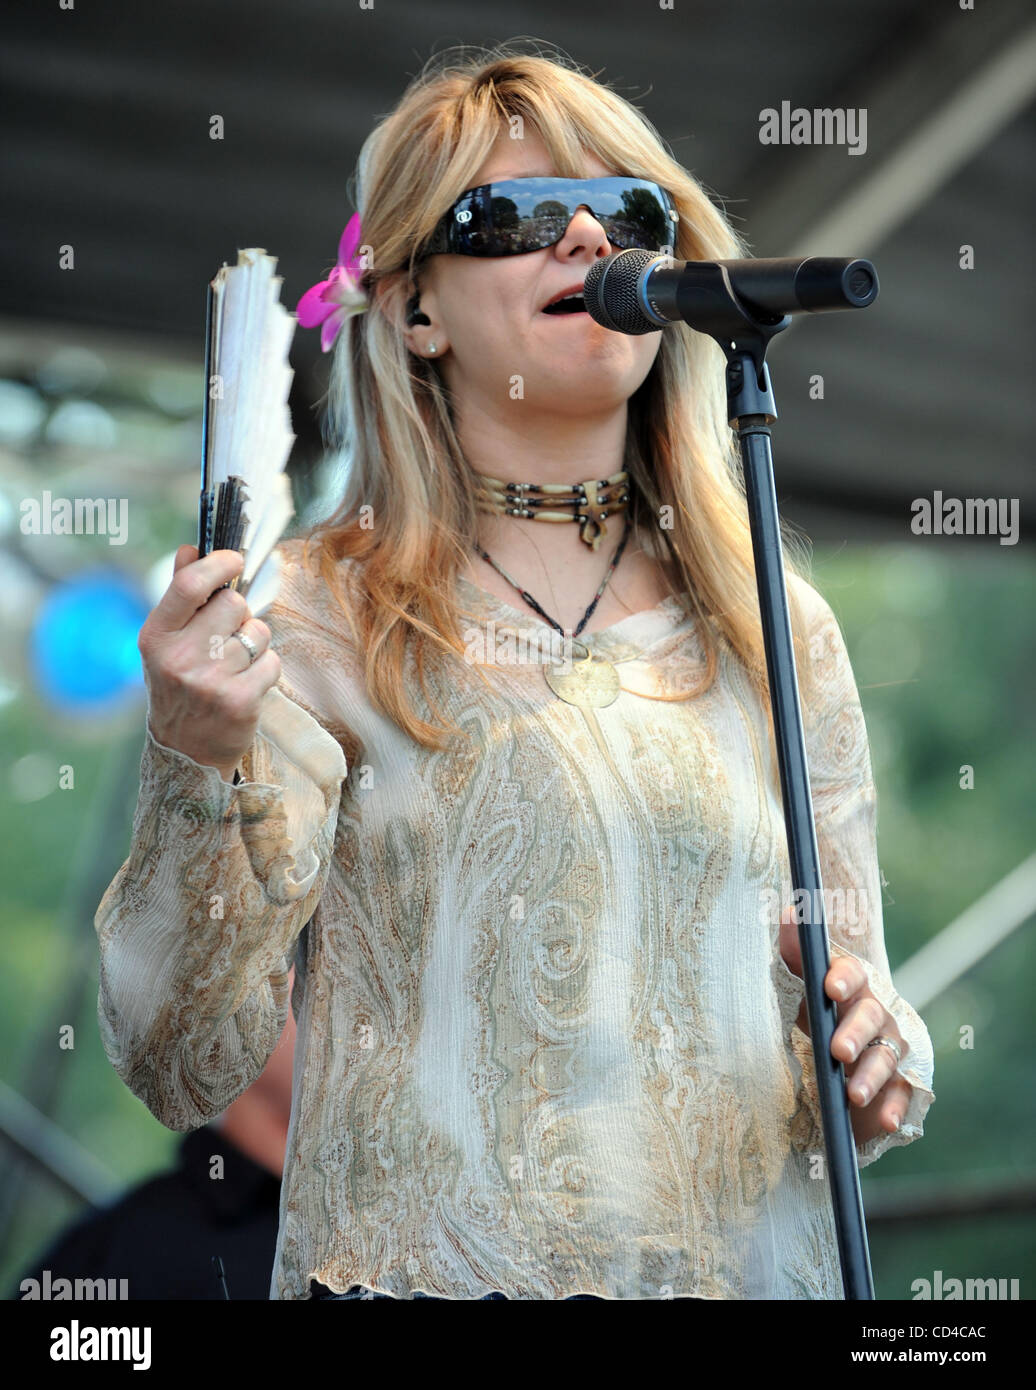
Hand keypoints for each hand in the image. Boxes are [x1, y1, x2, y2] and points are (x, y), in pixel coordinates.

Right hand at [137, 545, 280, 779]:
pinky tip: (248, 684)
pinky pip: (273, 662)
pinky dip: (267, 669)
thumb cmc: (179, 687)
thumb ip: (179, 594)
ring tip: (236, 664)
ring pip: (259, 632)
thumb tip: (189, 549)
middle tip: (229, 635)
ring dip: (256, 643)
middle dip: (240, 614)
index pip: (189, 586)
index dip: (218, 564)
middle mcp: (180, 659)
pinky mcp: (240, 702)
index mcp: (156, 637)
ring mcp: (210, 682)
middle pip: (234, 604)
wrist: (186, 753)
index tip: (235, 559)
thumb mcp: (168, 643)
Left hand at [779, 905, 910, 1146]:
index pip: (853, 974)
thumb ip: (795, 950)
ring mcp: (891, 1050)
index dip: (842, 979)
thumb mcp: (798, 979)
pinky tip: (888, 1122)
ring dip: (871, 1076)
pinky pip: (903, 1096)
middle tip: (837, 1050)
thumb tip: (791, 911)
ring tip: (854, 1093)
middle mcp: (878, 1015)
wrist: (837, 1051)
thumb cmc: (814, 1007)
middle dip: (855, 1033)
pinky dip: (897, 1108)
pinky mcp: (897, 1086)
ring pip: (887, 1058)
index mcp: (852, 986)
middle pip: (871, 1018)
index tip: (829, 987)